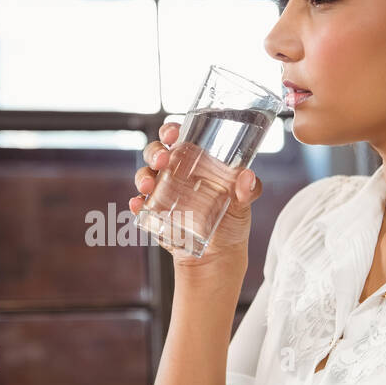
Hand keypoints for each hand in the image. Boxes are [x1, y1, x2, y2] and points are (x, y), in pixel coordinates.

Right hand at [129, 121, 263, 274]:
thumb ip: (249, 189)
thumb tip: (247, 177)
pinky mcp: (155, 213)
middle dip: (154, 152)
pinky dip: (136, 203)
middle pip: (156, 153)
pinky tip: (137, 205)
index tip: (171, 135)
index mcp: (194, 160)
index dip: (170, 131)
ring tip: (147, 186)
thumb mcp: (243, 202)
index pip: (177, 138)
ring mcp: (163, 192)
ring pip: (145, 175)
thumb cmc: (231, 219)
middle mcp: (175, 172)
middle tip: (162, 160)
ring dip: (142, 177)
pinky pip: (140, 204)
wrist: (219, 254)